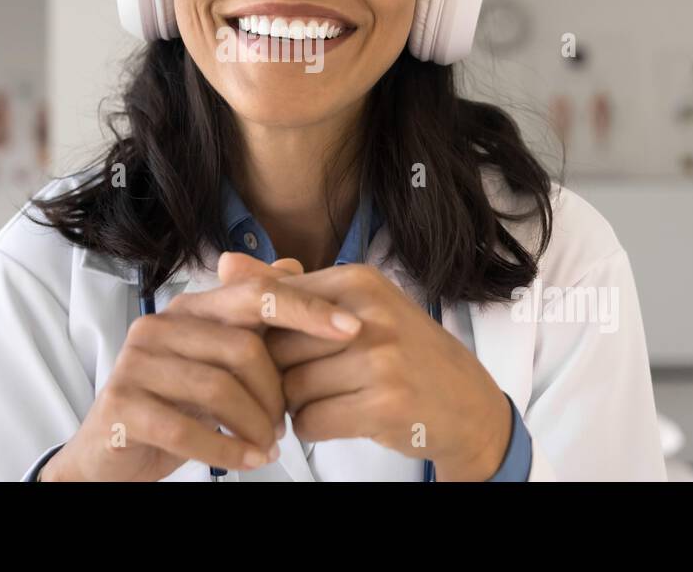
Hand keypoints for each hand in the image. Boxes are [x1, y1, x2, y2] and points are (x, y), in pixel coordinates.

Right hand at [44, 257, 360, 480]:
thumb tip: (292, 265)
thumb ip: (251, 319)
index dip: (305, 309)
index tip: (351, 329)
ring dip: (255, 425)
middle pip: (243, 348)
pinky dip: (227, 449)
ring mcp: (136, 364)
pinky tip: (249, 460)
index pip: (253, 294)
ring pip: (219, 389)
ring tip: (269, 445)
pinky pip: (186, 428)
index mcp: (187, 309)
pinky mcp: (122, 405)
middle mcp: (159, 326)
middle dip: (276, 392)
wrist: (109, 453)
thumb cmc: (174, 405)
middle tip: (286, 424)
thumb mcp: (217, 361)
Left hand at [218, 256, 513, 480]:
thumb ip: (288, 290)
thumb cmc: (403, 353)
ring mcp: (379, 359)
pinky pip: (310, 421)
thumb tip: (225, 265)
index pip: (276, 303)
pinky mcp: (383, 404)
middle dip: (280, 374)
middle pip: (277, 349)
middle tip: (308, 380)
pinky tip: (336, 418)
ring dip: (296, 404)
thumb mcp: (352, 308)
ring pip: (290, 388)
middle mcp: (368, 314)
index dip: (265, 335)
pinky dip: (312, 427)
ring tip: (327, 398)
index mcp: (357, 281)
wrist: (467, 404)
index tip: (275, 349)